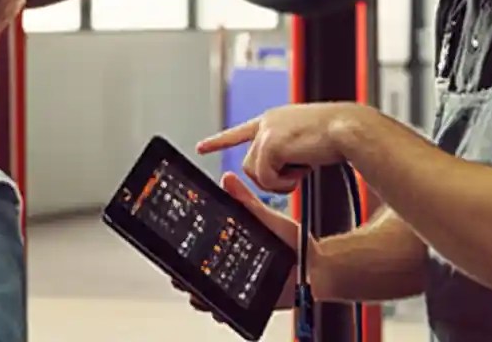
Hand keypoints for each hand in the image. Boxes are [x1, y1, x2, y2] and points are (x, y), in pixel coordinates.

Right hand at [172, 173, 313, 315]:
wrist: (317, 269)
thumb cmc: (295, 243)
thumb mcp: (268, 218)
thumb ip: (247, 202)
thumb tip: (227, 179)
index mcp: (231, 244)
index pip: (200, 247)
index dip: (183, 248)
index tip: (174, 243)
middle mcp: (230, 266)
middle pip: (197, 273)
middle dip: (183, 274)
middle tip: (178, 271)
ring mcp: (238, 286)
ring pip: (207, 294)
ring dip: (198, 294)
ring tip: (194, 289)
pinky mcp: (248, 303)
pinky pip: (227, 312)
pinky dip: (218, 311)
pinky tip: (216, 307)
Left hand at [196, 103, 365, 192]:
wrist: (350, 128)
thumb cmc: (339, 135)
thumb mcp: (307, 139)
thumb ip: (289, 148)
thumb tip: (285, 166)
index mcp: (275, 119)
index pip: (241, 131)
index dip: (220, 141)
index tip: (201, 147)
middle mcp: (267, 122)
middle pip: (250, 164)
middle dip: (270, 177)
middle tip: (297, 172)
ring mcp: (266, 132)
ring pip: (257, 174)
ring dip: (281, 180)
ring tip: (304, 167)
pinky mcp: (270, 145)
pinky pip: (268, 178)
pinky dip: (286, 182)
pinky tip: (304, 168)